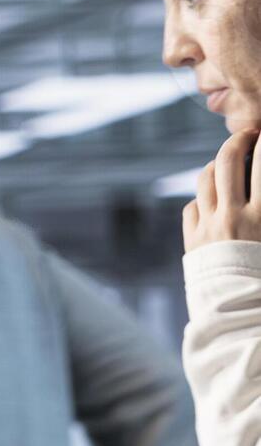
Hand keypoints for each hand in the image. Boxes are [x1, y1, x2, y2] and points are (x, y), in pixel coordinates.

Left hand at [187, 131, 260, 251]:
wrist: (245, 311)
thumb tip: (258, 186)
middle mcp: (231, 217)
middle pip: (227, 163)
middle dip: (237, 141)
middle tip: (247, 134)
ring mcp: (208, 228)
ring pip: (205, 180)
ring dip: (216, 165)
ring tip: (227, 162)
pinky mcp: (192, 241)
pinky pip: (192, 207)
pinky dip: (202, 198)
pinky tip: (211, 197)